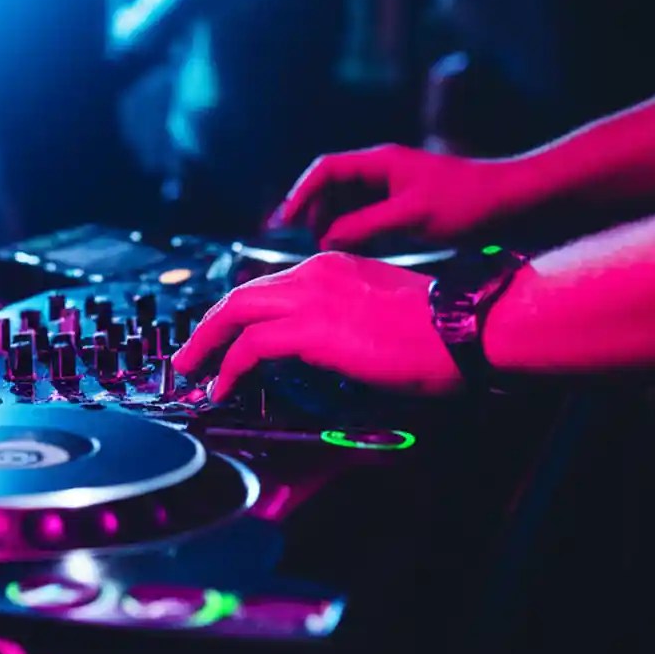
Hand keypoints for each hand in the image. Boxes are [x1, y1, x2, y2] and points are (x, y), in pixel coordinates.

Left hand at [171, 253, 462, 400]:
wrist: (464, 330)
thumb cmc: (436, 330)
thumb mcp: (380, 310)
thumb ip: (343, 317)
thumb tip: (320, 346)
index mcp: (331, 266)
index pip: (267, 286)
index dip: (237, 315)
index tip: (222, 338)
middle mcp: (314, 273)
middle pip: (240, 296)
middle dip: (208, 327)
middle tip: (190, 355)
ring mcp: (311, 298)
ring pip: (235, 314)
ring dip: (206, 346)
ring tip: (192, 373)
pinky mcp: (312, 329)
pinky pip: (251, 347)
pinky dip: (230, 368)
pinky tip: (223, 387)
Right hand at [267, 144, 540, 249]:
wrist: (511, 205)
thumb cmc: (467, 203)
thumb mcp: (412, 215)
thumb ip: (365, 225)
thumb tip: (327, 239)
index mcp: (380, 162)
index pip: (325, 169)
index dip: (301, 194)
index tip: (285, 222)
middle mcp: (382, 171)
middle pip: (331, 186)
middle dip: (312, 211)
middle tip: (301, 241)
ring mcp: (393, 189)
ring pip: (346, 203)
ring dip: (331, 223)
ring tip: (324, 249)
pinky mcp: (403, 207)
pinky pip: (365, 216)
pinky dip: (351, 231)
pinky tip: (350, 251)